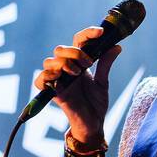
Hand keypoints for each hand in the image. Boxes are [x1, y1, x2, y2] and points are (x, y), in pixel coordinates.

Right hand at [31, 26, 121, 145]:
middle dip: (75, 52)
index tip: (101, 32)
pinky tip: (60, 78)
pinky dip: (47, 76)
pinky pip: (40, 80)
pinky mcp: (53, 93)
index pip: (78, 41)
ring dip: (64, 63)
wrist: (94, 123)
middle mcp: (66, 69)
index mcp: (79, 63)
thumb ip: (105, 63)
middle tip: (88, 63)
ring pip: (49, 61)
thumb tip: (116, 46)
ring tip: (77, 74)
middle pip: (60, 49)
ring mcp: (58, 80)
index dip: (88, 34)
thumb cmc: (96, 103)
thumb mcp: (103, 81)